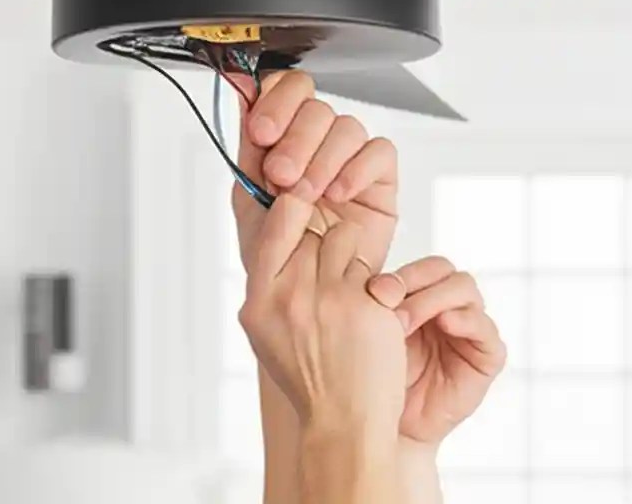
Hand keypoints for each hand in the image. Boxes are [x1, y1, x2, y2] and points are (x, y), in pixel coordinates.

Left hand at [232, 71, 397, 272]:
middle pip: (315, 105)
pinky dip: (356, 170)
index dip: (275, 101)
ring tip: (308, 196)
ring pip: (346, 126)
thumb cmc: (279, 251)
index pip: (284, 88)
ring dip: (322, 160)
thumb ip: (247, 143)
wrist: (307, 294)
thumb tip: (240, 86)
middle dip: (295, 139)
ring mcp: (349, 156)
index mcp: (281, 137)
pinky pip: (379, 152)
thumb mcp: (250, 198)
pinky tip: (338, 194)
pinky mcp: (379, 176)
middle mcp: (316, 141)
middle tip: (282, 175)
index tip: (262, 132)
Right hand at [238, 194, 406, 434]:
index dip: (294, 210)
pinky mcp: (366, 305)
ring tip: (348, 289)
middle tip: (328, 271)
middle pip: (314, 227)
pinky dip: (372, 285)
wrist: (343, 421)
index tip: (303, 213)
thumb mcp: (264, 331)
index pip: (278, 221)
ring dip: (351, 255)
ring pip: (346, 237)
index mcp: (259, 299)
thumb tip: (278, 221)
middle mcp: (290, 294)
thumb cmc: (305, 374)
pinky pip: (371, 268)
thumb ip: (268, 281)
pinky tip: (368, 312)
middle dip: (324, 241)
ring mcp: (329, 298)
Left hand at [370, 257, 506, 447]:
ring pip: (467, 291)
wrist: (385, 425)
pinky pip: (487, 330)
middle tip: (390, 305)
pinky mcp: (486, 358)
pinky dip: (467, 321)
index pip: (425, 267)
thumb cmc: (375, 376)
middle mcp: (449, 308)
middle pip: (447, 272)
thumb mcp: (372, 331)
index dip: (404, 273)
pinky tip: (445, 324)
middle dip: (417, 283)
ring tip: (405, 321)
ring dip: (434, 299)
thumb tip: (381, 282)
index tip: (374, 289)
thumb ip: (379, 302)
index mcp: (423, 297)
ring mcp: (470, 331)